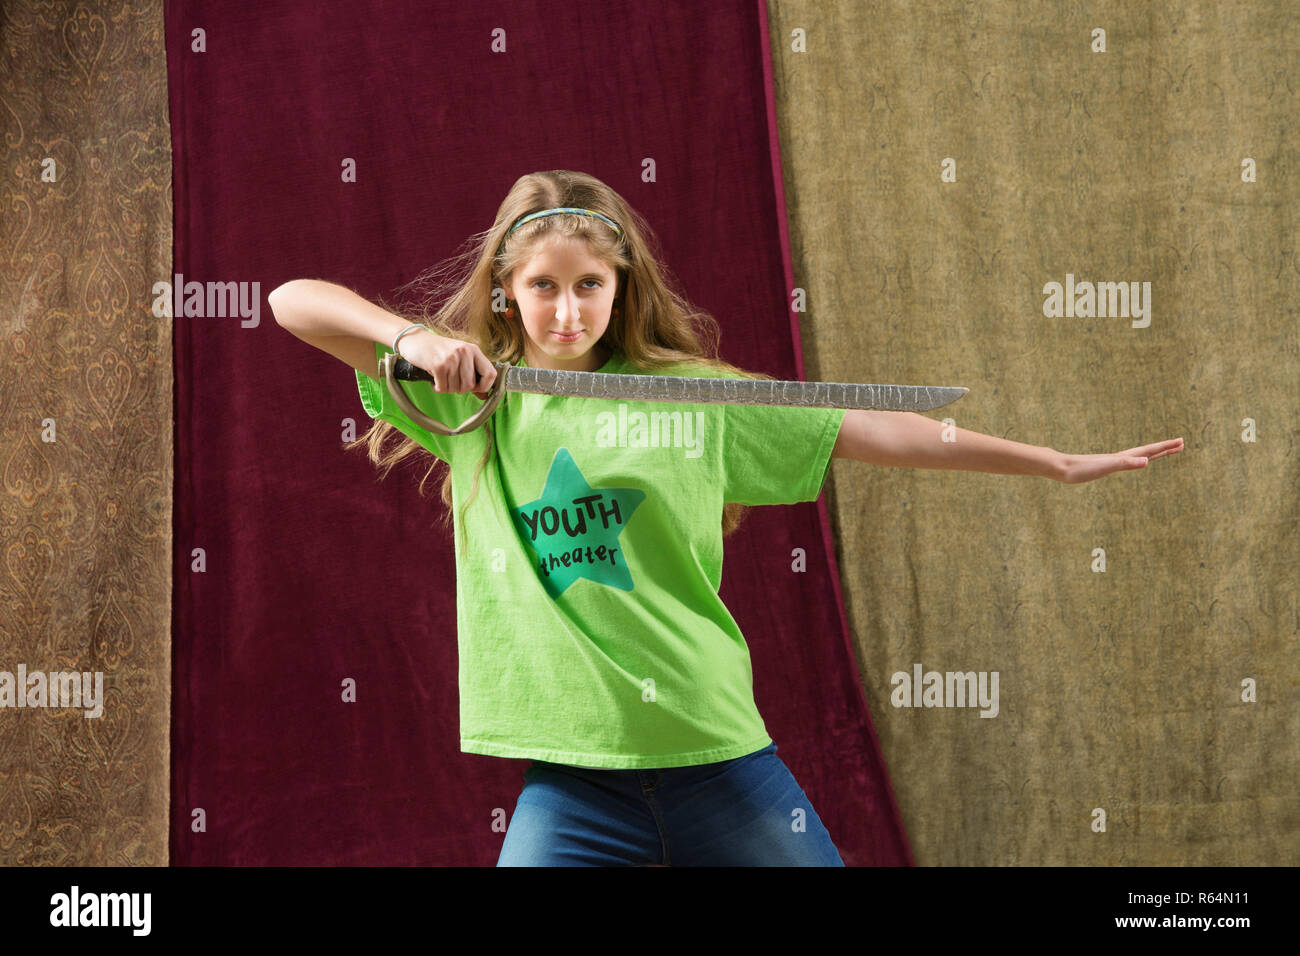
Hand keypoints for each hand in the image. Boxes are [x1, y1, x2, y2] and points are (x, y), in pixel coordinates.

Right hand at [399, 329, 497, 400]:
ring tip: (441, 378)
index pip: (491, 374)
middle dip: (460, 389)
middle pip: (470, 386)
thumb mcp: (459, 358)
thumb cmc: (439, 350)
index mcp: (474, 350)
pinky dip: (438, 388)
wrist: (415, 340)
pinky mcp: (438, 365)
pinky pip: (443, 387)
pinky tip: (434, 380)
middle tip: (451, 382)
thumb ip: (473, 375)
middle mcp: (465, 352)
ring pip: (456, 388)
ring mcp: (452, 358)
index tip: (475, 389)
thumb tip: (485, 396)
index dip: (484, 386)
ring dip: (447, 388)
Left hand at [1056, 437, 1182, 483]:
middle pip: (1147, 452)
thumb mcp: (1105, 467)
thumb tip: (1146, 462)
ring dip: (1152, 453)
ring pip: (1137, 456)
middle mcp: (1119, 458)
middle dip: (1164, 448)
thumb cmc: (1081, 469)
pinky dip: (1135, 461)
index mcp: (1122, 457)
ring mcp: (1111, 462)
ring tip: (1163, 451)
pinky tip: (1134, 462)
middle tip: (1182, 443)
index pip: (1149, 451)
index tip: (1181, 442)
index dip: (1165, 447)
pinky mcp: (1103, 467)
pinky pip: (1125, 462)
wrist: (1060, 468)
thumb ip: (1125, 463)